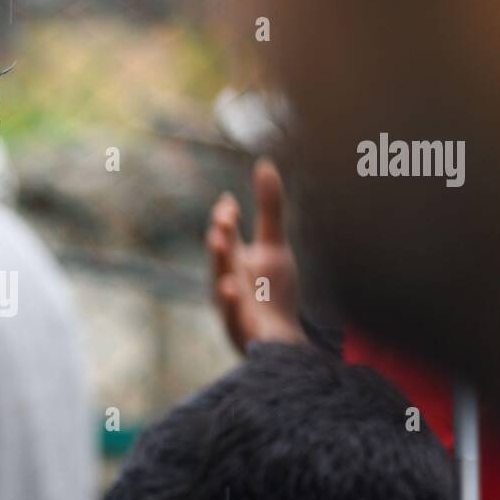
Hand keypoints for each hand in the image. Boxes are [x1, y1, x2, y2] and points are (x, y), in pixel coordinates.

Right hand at [206, 158, 307, 353]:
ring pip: (222, 287)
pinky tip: (231, 291)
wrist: (278, 337)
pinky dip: (231, 306)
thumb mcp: (274, 244)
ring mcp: (232, 306)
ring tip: (221, 252)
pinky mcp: (241, 330)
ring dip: (221, 269)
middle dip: (221, 240)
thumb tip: (264, 163)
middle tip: (223, 221)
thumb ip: (269, 206)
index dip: (226, 220)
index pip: (227, 234)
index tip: (230, 205)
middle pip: (221, 258)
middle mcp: (227, 279)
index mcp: (233, 258)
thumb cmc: (271, 289)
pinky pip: (233, 318)